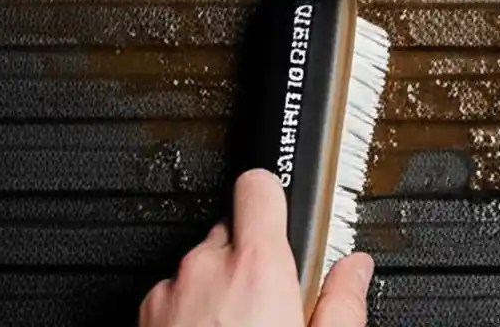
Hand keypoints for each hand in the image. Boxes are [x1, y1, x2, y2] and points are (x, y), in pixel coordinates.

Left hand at [139, 169, 374, 326]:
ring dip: (222, 288)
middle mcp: (205, 269)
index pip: (260, 187)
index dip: (276, 194)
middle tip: (277, 302)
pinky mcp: (144, 318)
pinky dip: (193, 313)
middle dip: (254, 258)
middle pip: (235, 233)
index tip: (289, 211)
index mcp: (256, 266)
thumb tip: (356, 269)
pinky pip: (175, 296)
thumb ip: (343, 301)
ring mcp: (168, 294)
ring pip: (202, 267)